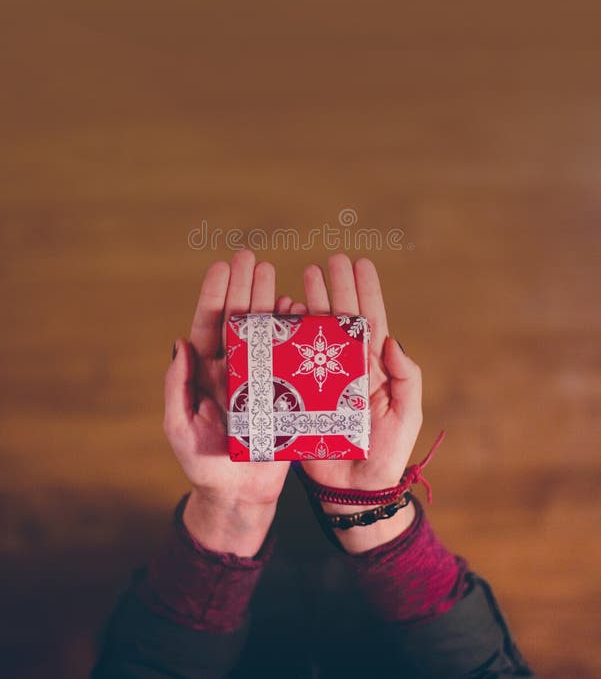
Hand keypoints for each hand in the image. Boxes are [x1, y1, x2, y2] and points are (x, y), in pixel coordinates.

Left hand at [163, 250, 289, 555]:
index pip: (209, 324)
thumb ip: (176, 388)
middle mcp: (234, 367)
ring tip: (276, 275)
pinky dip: (295, 333)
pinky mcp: (284, 392)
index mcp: (207, 372)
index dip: (215, 293)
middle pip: (239, 318)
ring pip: (265, 331)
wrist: (239, 496)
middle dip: (245, 286)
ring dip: (270, 303)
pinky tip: (299, 311)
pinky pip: (291, 357)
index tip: (222, 265)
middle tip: (252, 257)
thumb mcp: (179, 428)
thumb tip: (178, 343)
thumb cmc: (202, 465)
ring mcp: (260, 377)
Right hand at [294, 255, 423, 551]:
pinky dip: (288, 335)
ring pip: (316, 332)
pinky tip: (284, 312)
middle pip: (341, 317)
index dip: (366, 291)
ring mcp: (323, 378)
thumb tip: (395, 341)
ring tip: (306, 275)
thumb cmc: (386, 454)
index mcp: (374, 368)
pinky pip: (292, 359)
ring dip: (312, 303)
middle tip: (331, 259)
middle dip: (337, 286)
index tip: (360, 262)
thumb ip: (407, 378)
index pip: (370, 320)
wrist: (355, 491)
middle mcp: (348, 366)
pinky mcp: (302, 395)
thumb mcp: (406, 415)